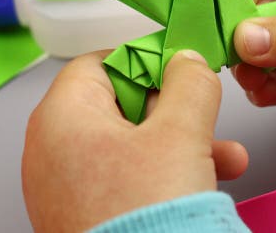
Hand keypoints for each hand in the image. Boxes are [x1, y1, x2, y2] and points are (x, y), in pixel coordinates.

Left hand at [22, 50, 247, 231]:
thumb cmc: (144, 216)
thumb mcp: (181, 134)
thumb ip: (189, 84)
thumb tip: (187, 61)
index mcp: (61, 116)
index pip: (100, 62)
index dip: (145, 59)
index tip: (181, 67)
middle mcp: (52, 150)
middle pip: (119, 104)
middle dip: (174, 110)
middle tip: (204, 114)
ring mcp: (65, 187)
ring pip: (130, 145)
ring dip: (180, 144)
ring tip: (224, 156)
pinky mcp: (82, 215)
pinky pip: (124, 179)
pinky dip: (161, 174)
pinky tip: (205, 181)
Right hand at [232, 0, 275, 118]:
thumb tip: (244, 40)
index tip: (224, 7)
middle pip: (256, 11)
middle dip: (238, 28)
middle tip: (225, 47)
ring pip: (260, 50)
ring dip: (248, 62)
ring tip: (248, 74)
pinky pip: (274, 83)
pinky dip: (263, 88)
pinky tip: (262, 90)